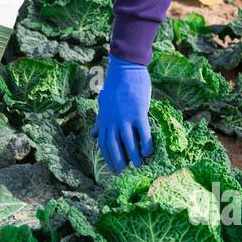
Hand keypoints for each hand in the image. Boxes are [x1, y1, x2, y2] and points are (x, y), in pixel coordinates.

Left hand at [93, 54, 154, 172]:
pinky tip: (149, 153)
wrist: (126, 69)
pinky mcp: (138, 114)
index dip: (108, 157)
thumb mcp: (104, 104)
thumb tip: (93, 135)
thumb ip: (100, 120)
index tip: (113, 167)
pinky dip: (146, 146)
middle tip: (124, 172)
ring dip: (134, 157)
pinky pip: (143, 134)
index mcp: (105, 119)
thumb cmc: (116, 86)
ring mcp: (125, 118)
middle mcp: (113, 121)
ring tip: (138, 166)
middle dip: (119, 161)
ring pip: (129, 143)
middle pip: (114, 146)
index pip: (104, 143)